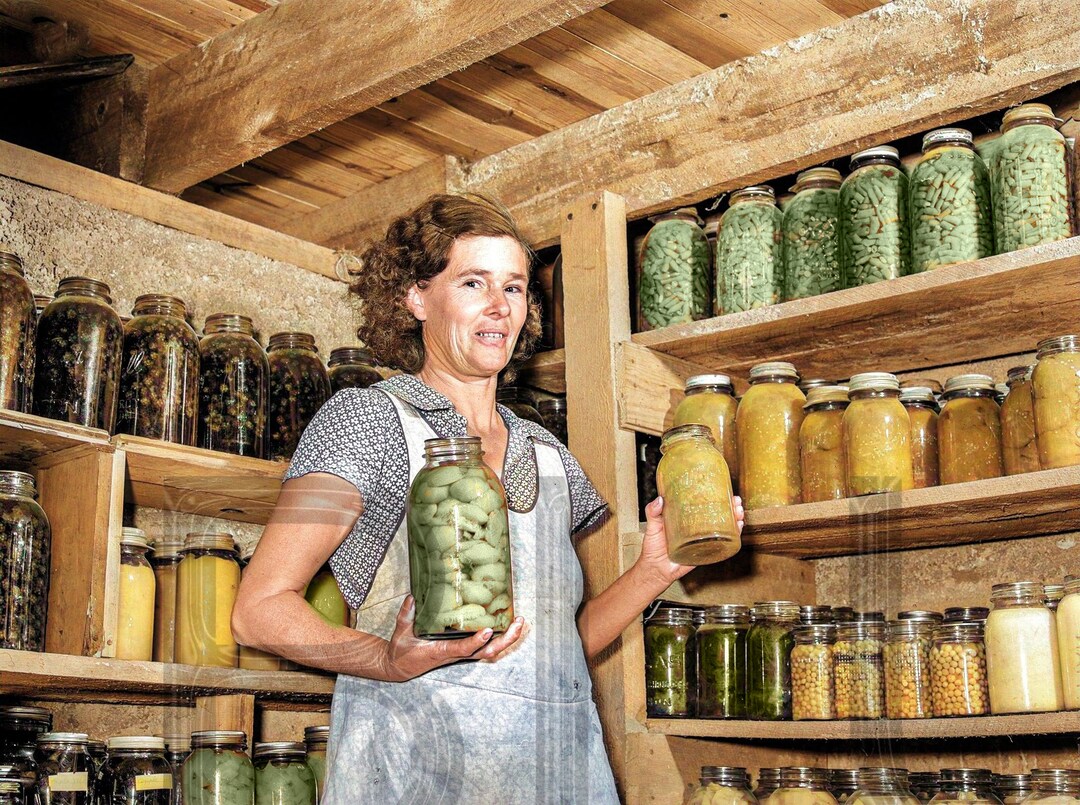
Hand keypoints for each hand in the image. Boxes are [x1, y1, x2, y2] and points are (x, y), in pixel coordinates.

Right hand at [378, 596, 527, 681]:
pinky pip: (485, 647)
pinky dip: (499, 638)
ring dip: (507, 639)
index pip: (462, 649)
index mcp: (441, 651)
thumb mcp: (400, 633)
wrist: (402, 667)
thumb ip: (406, 616)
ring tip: (519, 622)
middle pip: (486, 652)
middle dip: (505, 640)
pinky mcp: (462, 651)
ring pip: (489, 651)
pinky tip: (508, 625)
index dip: (476, 641)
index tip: (488, 631)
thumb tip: (411, 598)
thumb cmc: (403, 650)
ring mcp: (461, 654)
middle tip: (518, 623)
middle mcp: (456, 654)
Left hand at [634, 495, 745, 589]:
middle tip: (736, 502)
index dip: (717, 497)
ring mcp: (704, 540)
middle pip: (720, 515)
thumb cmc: (653, 548)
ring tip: (739, 513)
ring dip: (735, 520)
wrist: (655, 569)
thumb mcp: (652, 526)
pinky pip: (723, 545)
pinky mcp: (706, 552)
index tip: (724, 489)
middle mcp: (698, 528)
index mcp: (687, 519)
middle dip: (732, 507)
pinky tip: (738, 529)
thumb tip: (659, 499)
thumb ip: (652, 512)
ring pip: (725, 528)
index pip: (705, 505)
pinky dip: (733, 537)